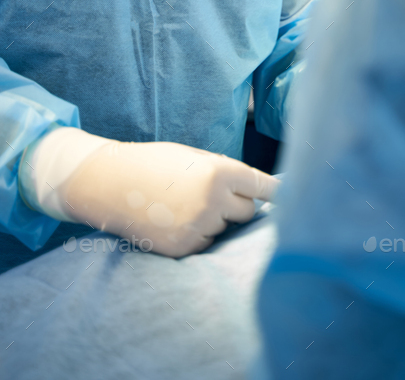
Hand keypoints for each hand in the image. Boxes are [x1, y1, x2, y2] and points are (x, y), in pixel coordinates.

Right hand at [56, 135, 278, 256]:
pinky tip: (173, 220)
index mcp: (219, 172)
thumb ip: (224, 172)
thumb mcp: (193, 156)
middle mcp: (213, 200)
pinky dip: (196, 234)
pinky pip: (205, 243)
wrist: (111, 183)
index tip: (293, 198)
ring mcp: (198, 226)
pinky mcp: (184, 247)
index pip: (262, 186)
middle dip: (237, 205)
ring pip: (224, 228)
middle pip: (247, 212)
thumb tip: (256, 191)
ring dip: (214, 219)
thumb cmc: (156, 163)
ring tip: (182, 205)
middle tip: (211, 195)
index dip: (278, 193)